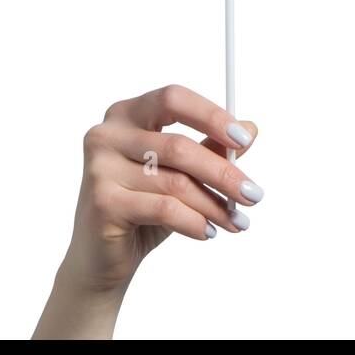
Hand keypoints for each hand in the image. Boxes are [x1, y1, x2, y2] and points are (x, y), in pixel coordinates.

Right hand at [34, 85, 260, 337]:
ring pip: (175, 183)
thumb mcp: (180, 173)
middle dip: (223, 173)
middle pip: (179, 145)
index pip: (173, 99)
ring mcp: (100, 168)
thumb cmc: (143, 206)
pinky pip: (164, 209)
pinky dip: (194, 222)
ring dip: (214, 205)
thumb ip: (209, 148)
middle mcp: (107, 135)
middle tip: (254, 195)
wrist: (101, 255)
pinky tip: (208, 232)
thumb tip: (251, 128)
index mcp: (127, 114)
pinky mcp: (103, 203)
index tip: (244, 139)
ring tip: (236, 222)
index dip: (211, 116)